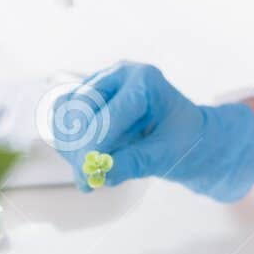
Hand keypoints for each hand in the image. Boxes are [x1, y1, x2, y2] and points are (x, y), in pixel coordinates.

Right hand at [47, 62, 253, 199]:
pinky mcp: (89, 97)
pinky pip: (64, 117)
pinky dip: (69, 142)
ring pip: (66, 111)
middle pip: (81, 107)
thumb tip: (100, 174)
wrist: (189, 134)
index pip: (110, 113)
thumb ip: (134, 163)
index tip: (89, 176)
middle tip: (86, 179)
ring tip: (89, 173)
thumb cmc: (184, 140)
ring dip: (71, 145)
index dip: (95, 146)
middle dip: (80, 147)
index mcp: (145, 80)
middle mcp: (120, 73)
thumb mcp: (166, 155)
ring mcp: (102, 82)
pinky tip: (86, 161)